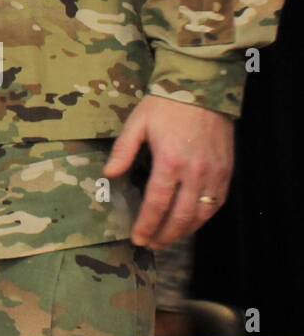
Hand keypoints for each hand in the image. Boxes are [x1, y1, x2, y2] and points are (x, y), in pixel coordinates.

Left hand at [103, 95, 233, 248]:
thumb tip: (109, 175)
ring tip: (167, 238)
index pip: (157, 204)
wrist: (202, 90)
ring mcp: (214, 174)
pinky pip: (216, 203)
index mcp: (169, 161)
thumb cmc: (165, 106)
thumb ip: (123, 151)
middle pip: (181, 216)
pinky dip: (203, 218)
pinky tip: (190, 222)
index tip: (137, 238)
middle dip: (164, 235)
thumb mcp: (137, 123)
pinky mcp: (227, 172)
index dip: (147, 225)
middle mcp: (195, 172)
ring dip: (184, 231)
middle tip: (150, 245)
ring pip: (201, 214)